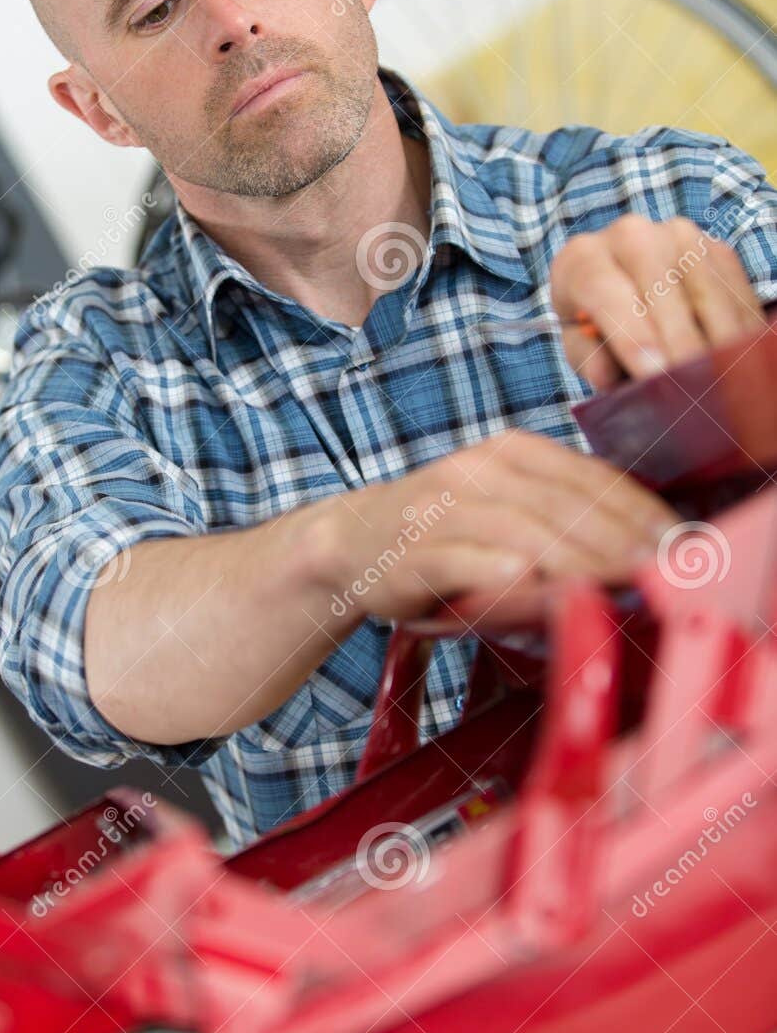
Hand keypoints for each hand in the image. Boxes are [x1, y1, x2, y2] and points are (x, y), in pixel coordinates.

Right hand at [315, 429, 677, 622]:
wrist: (351, 541)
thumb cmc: (445, 532)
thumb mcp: (505, 505)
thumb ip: (563, 513)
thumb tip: (644, 542)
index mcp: (510, 452)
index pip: (591, 478)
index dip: (640, 511)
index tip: (681, 545)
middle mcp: (477, 471)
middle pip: (563, 505)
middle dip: (620, 540)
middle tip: (663, 572)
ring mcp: (442, 509)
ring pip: (519, 529)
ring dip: (574, 557)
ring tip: (616, 580)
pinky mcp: (411, 551)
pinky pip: (459, 556)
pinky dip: (493, 566)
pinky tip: (526, 577)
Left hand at [550, 214, 766, 388]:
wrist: (624, 281)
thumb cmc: (596, 322)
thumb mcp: (581, 344)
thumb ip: (591, 358)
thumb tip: (608, 375)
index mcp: (582, 258)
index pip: (603, 292)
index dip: (630, 336)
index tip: (653, 372)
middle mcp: (629, 236)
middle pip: (660, 285)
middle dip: (679, 340)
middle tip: (691, 384)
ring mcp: (676, 236)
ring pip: (704, 288)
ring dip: (716, 337)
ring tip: (720, 378)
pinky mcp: (715, 248)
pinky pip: (735, 289)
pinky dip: (740, 326)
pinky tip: (737, 358)